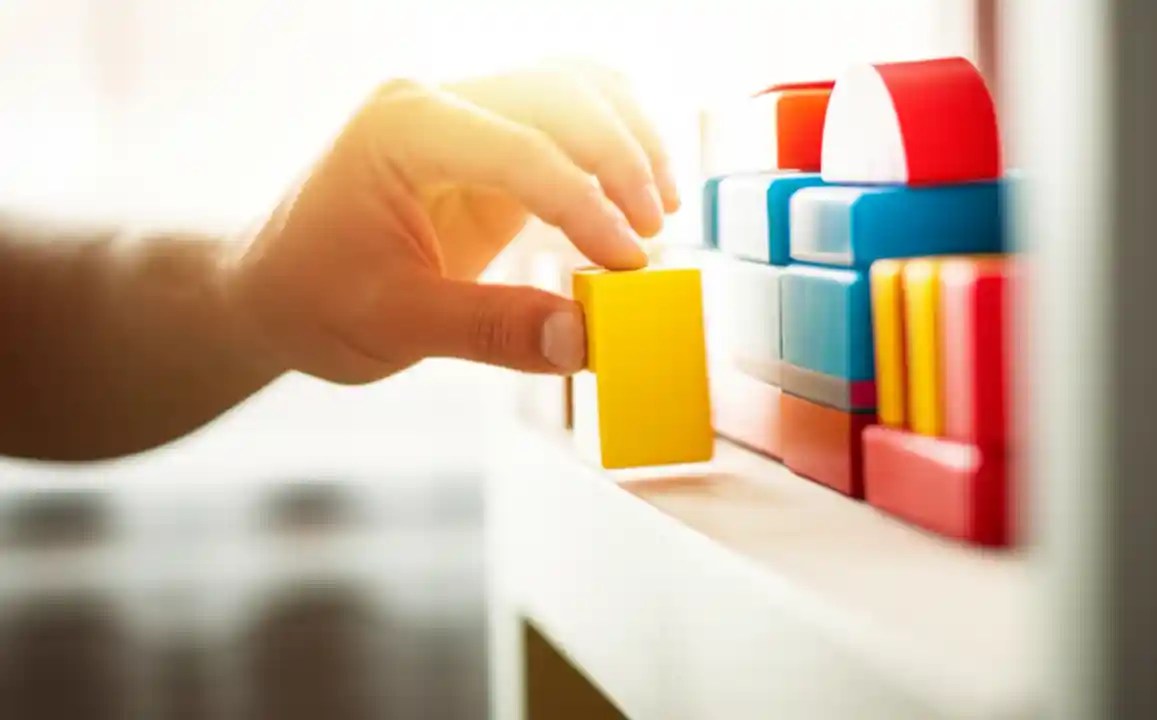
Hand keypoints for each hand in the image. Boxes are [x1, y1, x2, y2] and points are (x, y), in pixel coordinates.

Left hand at [225, 67, 678, 383]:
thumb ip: (493, 331)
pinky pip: (564, 110)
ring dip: (628, 136)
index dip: (585, 204)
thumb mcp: (395, 325)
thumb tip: (586, 339)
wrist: (273, 285)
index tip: (627, 263)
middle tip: (651, 234)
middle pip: (559, 95)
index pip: (519, 149)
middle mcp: (432, 102)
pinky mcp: (486, 138)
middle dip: (620, 159)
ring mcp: (462, 112)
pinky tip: (637, 183)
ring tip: (659, 206)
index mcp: (398, 131)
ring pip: (572, 86)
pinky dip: (611, 135)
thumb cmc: (312, 298)